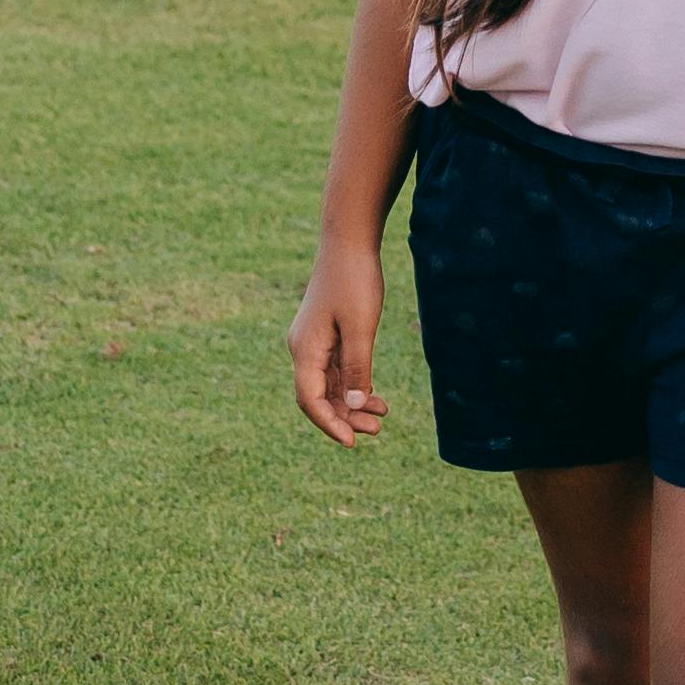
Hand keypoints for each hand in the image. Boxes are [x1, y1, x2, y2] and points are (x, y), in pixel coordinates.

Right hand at [291, 244, 388, 442]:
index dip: (330, 424)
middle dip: (344, 417)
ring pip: (329, 386)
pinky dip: (354, 384)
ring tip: (380, 418)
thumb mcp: (360, 327)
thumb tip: (353, 404)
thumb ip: (357, 367)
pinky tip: (376, 397)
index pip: (310, 400)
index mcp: (305, 349)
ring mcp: (315, 342)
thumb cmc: (354, 280)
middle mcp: (304, 349)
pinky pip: (337, 370)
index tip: (352, 442)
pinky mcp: (327, 335)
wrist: (348, 241)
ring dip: (352, 404)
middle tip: (375, 431)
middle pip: (318, 397)